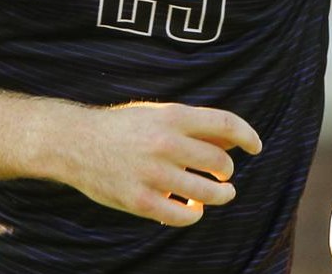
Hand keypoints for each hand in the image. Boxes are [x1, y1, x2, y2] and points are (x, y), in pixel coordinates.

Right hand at [56, 102, 262, 226]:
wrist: (74, 142)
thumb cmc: (122, 128)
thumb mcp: (157, 115)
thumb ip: (195, 126)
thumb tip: (236, 139)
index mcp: (172, 117)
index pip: (225, 123)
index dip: (248, 135)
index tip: (256, 146)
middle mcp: (165, 143)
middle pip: (220, 162)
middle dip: (227, 171)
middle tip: (224, 175)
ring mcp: (152, 174)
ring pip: (207, 193)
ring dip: (220, 195)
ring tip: (219, 194)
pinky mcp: (140, 200)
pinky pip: (182, 216)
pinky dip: (194, 215)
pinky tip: (192, 210)